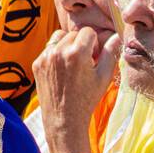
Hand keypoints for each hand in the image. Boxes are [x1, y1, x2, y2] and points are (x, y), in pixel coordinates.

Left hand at [33, 27, 121, 152]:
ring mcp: (45, 57)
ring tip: (73, 65)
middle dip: (81, 44)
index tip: (95, 57)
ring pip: (60, 38)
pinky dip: (57, 55)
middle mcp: (59, 51)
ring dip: (68, 46)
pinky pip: (49, 49)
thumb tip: (116, 36)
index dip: (94, 44)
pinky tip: (62, 71)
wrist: (64, 120)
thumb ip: (110, 53)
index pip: (88, 32)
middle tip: (85, 63)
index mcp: (77, 53)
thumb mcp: (104, 77)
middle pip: (74, 34)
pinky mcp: (37, 63)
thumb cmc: (86, 100)